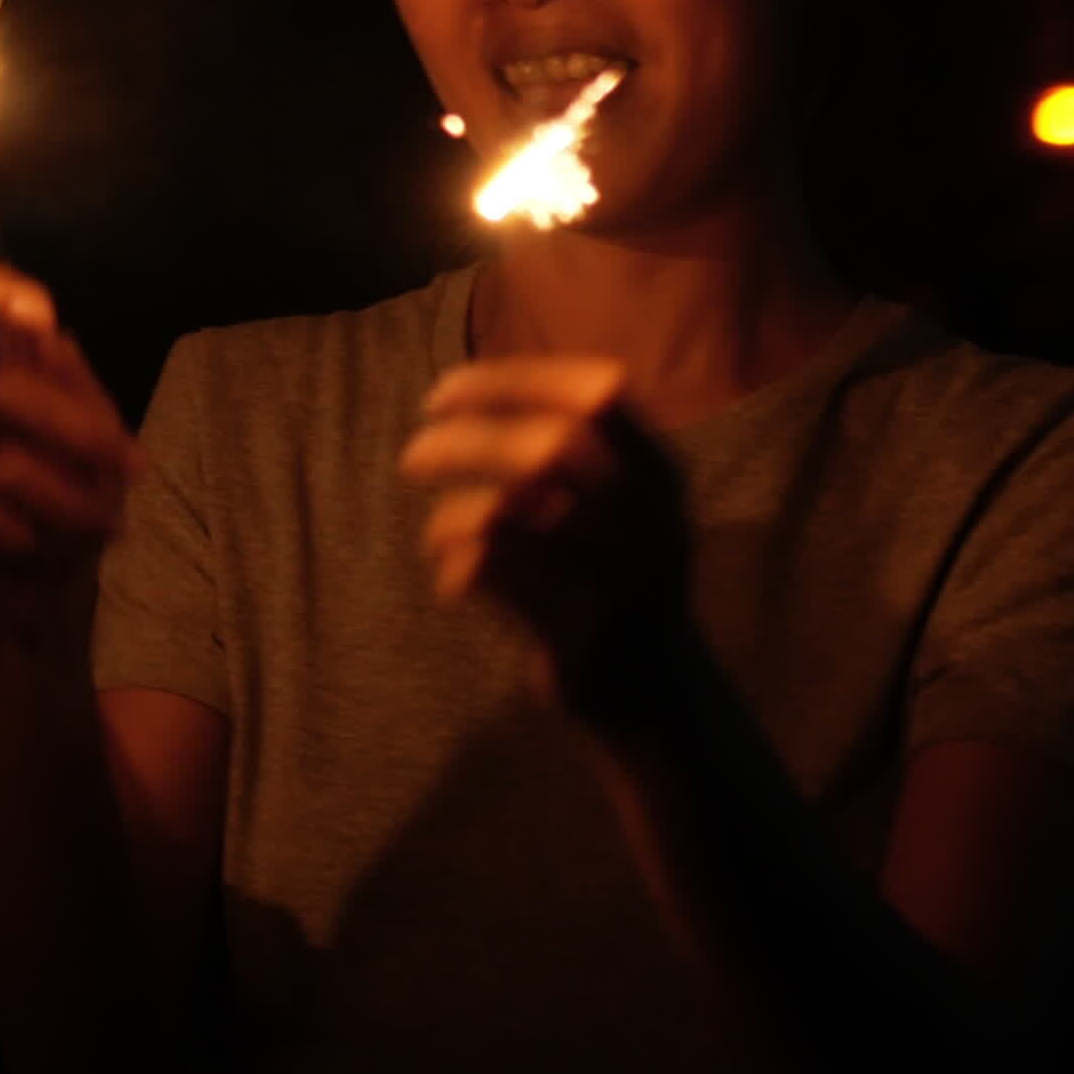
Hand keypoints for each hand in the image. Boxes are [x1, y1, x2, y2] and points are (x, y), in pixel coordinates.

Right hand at [0, 250, 142, 655]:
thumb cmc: (74, 508)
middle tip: (126, 475)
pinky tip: (24, 540)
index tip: (32, 315)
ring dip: (59, 499)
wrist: (45, 595)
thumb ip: (70, 382)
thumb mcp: (101, 443)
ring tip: (87, 524)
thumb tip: (38, 325)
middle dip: (73, 437)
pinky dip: (13, 527)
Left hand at [401, 357, 692, 707]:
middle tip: (412, 457)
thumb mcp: (618, 505)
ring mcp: (622, 575)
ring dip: (452, 517)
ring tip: (435, 535)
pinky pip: (496, 574)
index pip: (596, 394)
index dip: (514, 380)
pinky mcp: (582, 630)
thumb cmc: (611, 577)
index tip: (444, 392)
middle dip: (467, 441)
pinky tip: (454, 581)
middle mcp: (652, 517)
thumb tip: (465, 391)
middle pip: (551, 446)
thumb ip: (566, 450)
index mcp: (661, 474)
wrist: (659, 693)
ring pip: (512, 513)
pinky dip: (458, 568)